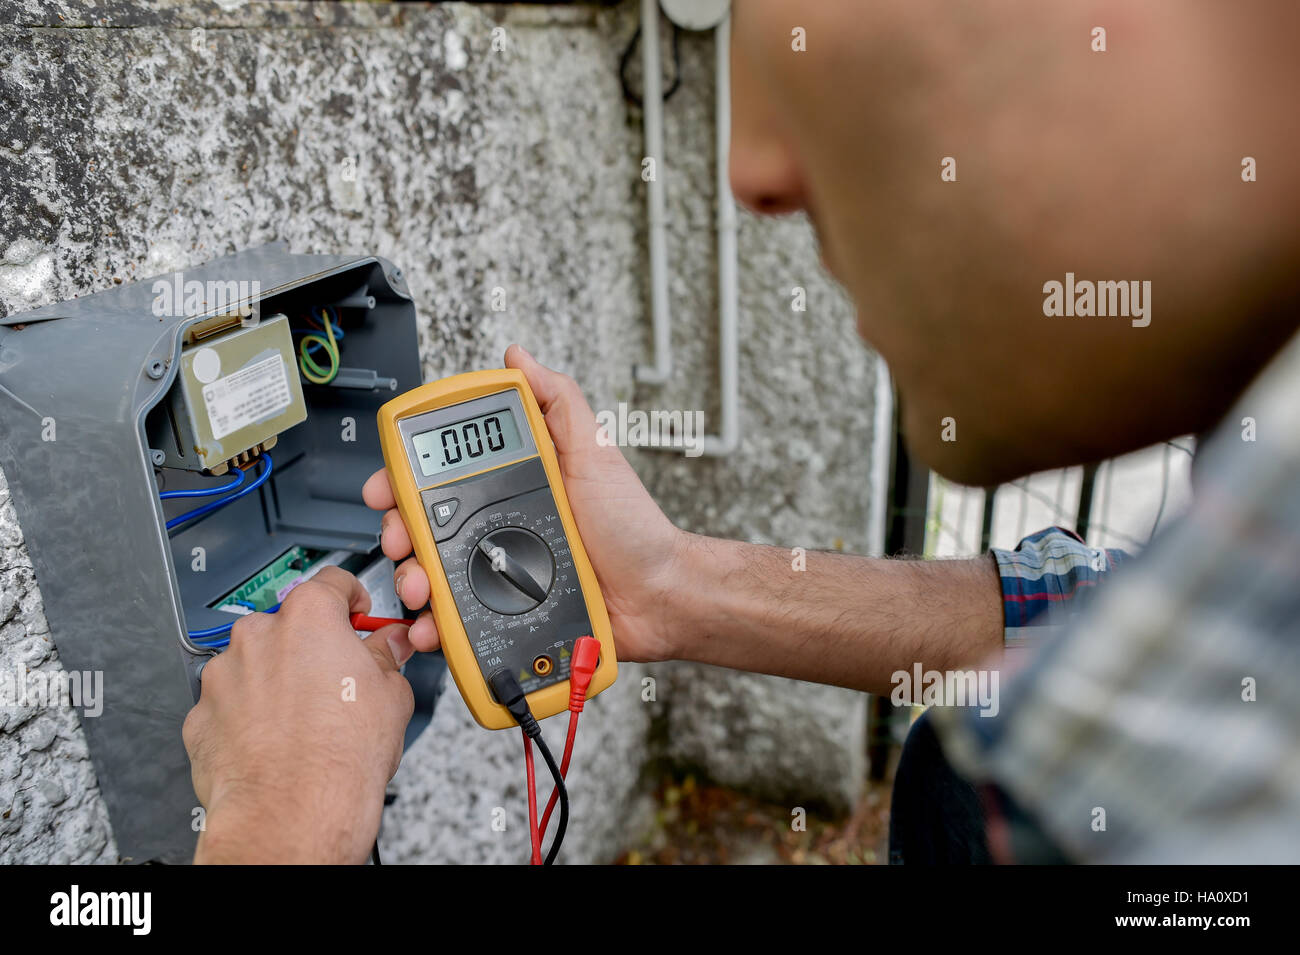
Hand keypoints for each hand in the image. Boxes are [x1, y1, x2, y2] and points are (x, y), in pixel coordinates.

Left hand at [183, 567, 414, 863]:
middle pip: (288, 626)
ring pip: (254, 665)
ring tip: (304, 721)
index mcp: (308, 618)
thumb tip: (388, 647)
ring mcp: (223, 676)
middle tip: (334, 680)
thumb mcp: (392, 695)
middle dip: (310, 648)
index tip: (355, 613)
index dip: (351, 598)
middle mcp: (258, 636)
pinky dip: (247, 717)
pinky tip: (275, 742)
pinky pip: (228, 705)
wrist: (292, 812)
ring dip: (274, 682)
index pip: (332, 583)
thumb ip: (386, 657)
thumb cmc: (339, 757)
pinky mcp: (200, 716)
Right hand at [362, 344, 691, 662]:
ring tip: (421, 586)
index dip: (406, 476)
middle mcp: (500, 527)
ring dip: (412, 580)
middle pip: (424, 526)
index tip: (388, 485)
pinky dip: (435, 625)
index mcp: (511, 486)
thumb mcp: (594, 452)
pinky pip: (457, 621)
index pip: (442, 474)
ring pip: (432, 575)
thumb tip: (519, 357)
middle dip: (400, 532)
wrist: (659, 596)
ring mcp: (500, 573)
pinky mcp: (505, 616)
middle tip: (402, 540)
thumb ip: (557, 403)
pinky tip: (431, 624)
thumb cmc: (633, 527)